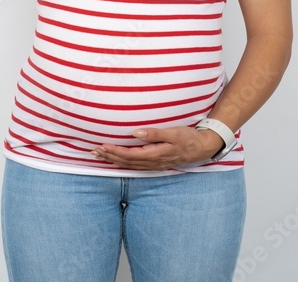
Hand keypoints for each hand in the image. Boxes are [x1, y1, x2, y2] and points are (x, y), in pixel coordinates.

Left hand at [90, 126, 224, 170]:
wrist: (203, 148)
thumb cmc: (189, 138)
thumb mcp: (173, 132)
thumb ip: (154, 133)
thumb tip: (135, 133)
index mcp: (155, 154)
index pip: (129, 155)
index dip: (114, 151)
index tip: (101, 146)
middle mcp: (153, 162)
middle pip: (126, 161)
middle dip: (109, 156)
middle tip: (94, 151)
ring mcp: (155, 164)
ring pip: (130, 164)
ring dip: (114, 160)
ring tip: (100, 155)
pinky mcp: (156, 162)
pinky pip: (136, 165)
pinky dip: (124, 163)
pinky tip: (117, 160)